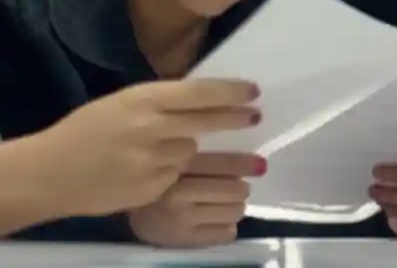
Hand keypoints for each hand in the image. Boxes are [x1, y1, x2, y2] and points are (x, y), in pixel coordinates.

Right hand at [36, 79, 259, 217]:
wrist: (50, 173)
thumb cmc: (84, 131)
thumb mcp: (121, 103)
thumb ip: (157, 101)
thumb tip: (199, 99)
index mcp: (142, 99)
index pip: (199, 93)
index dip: (230, 92)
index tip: (252, 91)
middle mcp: (151, 128)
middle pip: (207, 121)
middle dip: (234, 118)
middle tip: (254, 116)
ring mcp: (153, 161)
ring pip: (190, 151)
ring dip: (185, 149)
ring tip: (155, 149)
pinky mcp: (152, 188)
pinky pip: (174, 176)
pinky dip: (168, 172)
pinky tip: (143, 169)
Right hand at [128, 152, 264, 247]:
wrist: (136, 215)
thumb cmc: (163, 182)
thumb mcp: (179, 161)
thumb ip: (207, 156)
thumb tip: (255, 160)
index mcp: (177, 165)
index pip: (222, 164)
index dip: (245, 164)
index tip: (260, 164)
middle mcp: (179, 191)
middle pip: (236, 190)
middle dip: (240, 188)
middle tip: (236, 188)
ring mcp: (183, 218)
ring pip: (235, 211)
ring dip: (236, 207)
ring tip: (225, 204)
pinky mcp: (186, 240)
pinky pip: (226, 233)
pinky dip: (228, 226)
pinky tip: (218, 220)